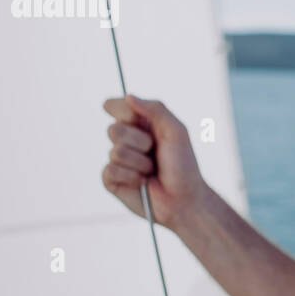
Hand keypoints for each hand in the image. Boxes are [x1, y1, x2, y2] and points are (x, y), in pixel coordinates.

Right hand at [101, 95, 206, 230]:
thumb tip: (128, 96)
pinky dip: (131, 177)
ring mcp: (117, 159)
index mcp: (139, 123)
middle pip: (114, 129)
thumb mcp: (176, 131)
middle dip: (140, 142)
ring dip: (140, 163)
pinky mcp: (111, 179)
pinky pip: (111, 170)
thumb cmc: (183, 164)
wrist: (184, 199)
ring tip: (152, 170)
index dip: (122, 111)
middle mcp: (126, 139)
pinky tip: (141, 182)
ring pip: (116, 151)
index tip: (137, 119)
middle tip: (155, 152)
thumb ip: (156, 109)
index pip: (113, 106)